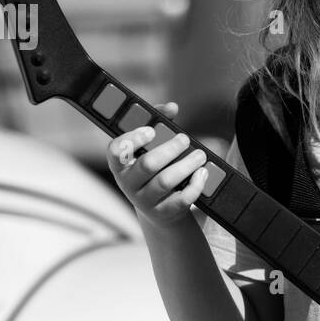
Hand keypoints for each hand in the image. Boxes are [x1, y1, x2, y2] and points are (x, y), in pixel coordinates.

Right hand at [105, 101, 208, 225]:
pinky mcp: (163, 213)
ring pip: (165, 181)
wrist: (161, 211)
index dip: (132, 139)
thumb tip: (171, 107)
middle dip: (170, 149)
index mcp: (120, 163)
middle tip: (185, 139)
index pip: (116, 151)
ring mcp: (144, 201)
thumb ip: (159, 123)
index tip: (152, 131)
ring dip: (186, 165)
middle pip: (148, 164)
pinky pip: (181, 199)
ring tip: (200, 155)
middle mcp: (128, 183)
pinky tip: (203, 174)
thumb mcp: (152, 148)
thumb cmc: (155, 169)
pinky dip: (195, 185)